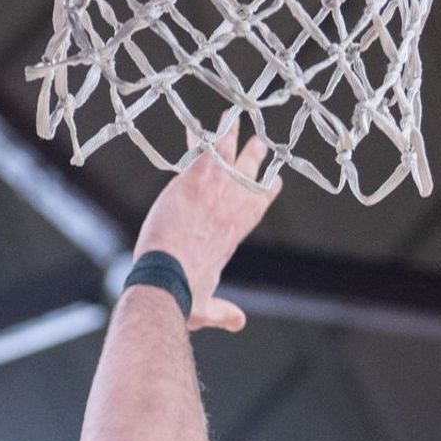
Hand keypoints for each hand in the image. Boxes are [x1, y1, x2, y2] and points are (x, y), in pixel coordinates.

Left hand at [130, 113, 278, 331]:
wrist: (168, 277)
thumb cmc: (185, 294)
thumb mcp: (207, 307)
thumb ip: (224, 312)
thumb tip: (238, 322)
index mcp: (234, 233)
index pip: (256, 207)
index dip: (265, 193)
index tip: (273, 183)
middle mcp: (232, 209)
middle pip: (250, 177)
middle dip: (255, 160)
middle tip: (262, 143)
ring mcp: (216, 192)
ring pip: (231, 158)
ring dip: (235, 138)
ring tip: (237, 118)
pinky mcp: (196, 181)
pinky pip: (207, 150)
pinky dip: (212, 133)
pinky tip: (217, 118)